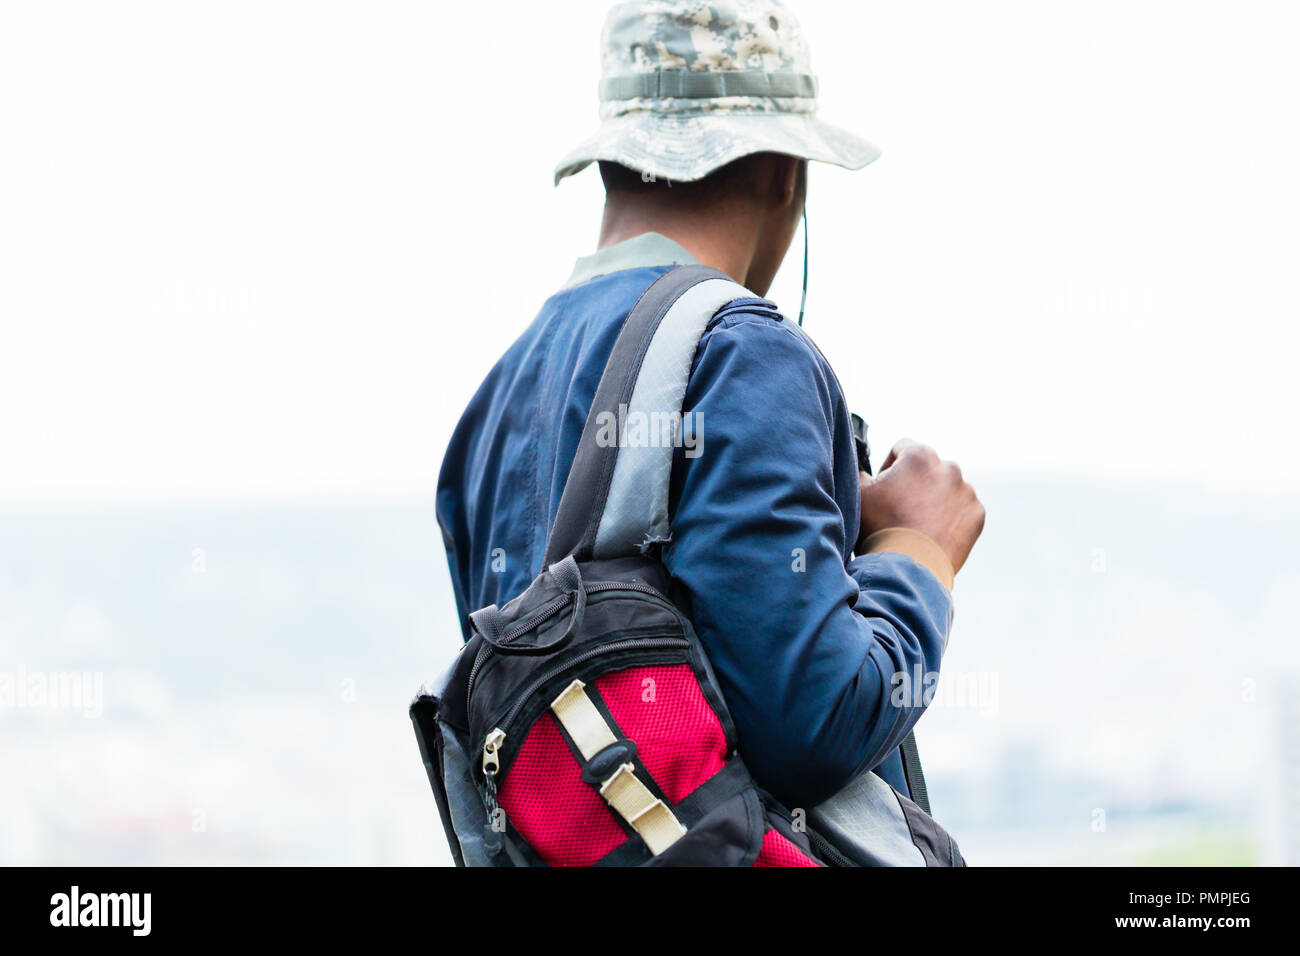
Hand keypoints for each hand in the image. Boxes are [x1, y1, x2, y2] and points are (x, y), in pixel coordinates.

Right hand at [858, 439, 984, 574]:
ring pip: (947, 489)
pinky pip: (962, 510)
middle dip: (914, 483)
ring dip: (934, 499)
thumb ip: (861, 472)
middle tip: (900, 509)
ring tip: (917, 524)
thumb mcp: (859, 494)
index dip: (888, 466)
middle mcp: (949, 467)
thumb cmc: (881, 528)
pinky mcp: (977, 514)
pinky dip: (950, 518)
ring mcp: (967, 492)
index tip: (884, 488)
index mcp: (919, 456)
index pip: (901, 448)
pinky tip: (933, 533)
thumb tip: (865, 472)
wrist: (909, 567)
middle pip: (927, 469)